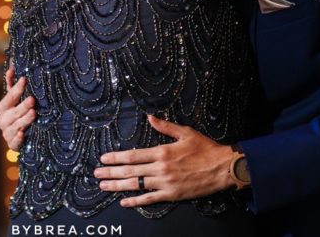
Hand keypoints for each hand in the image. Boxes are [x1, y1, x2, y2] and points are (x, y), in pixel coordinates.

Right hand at [0, 63, 34, 150]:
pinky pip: (14, 143)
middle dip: (22, 106)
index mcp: (3, 108)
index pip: (9, 97)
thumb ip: (13, 86)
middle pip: (12, 113)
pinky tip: (23, 134)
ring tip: (33, 113)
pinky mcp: (12, 145)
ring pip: (14, 127)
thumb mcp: (17, 100)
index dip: (16, 89)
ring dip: (24, 120)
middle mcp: (3, 120)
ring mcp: (7, 133)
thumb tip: (12, 67)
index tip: (25, 80)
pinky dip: (18, 139)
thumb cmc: (20, 114)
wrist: (22, 138)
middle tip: (32, 99)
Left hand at [94, 115, 232, 207]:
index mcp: (162, 151)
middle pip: (130, 171)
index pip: (133, 155)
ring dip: (117, 186)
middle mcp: (160, 168)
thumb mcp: (185, 132)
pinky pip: (150, 199)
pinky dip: (135, 201)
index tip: (103, 159)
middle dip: (111, 173)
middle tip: (96, 175)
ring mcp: (165, 183)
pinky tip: (124, 202)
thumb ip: (165, 126)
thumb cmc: (205, 149)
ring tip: (104, 186)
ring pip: (136, 185)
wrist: (223, 168)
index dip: (116, 157)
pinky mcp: (172, 195)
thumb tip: (150, 117)